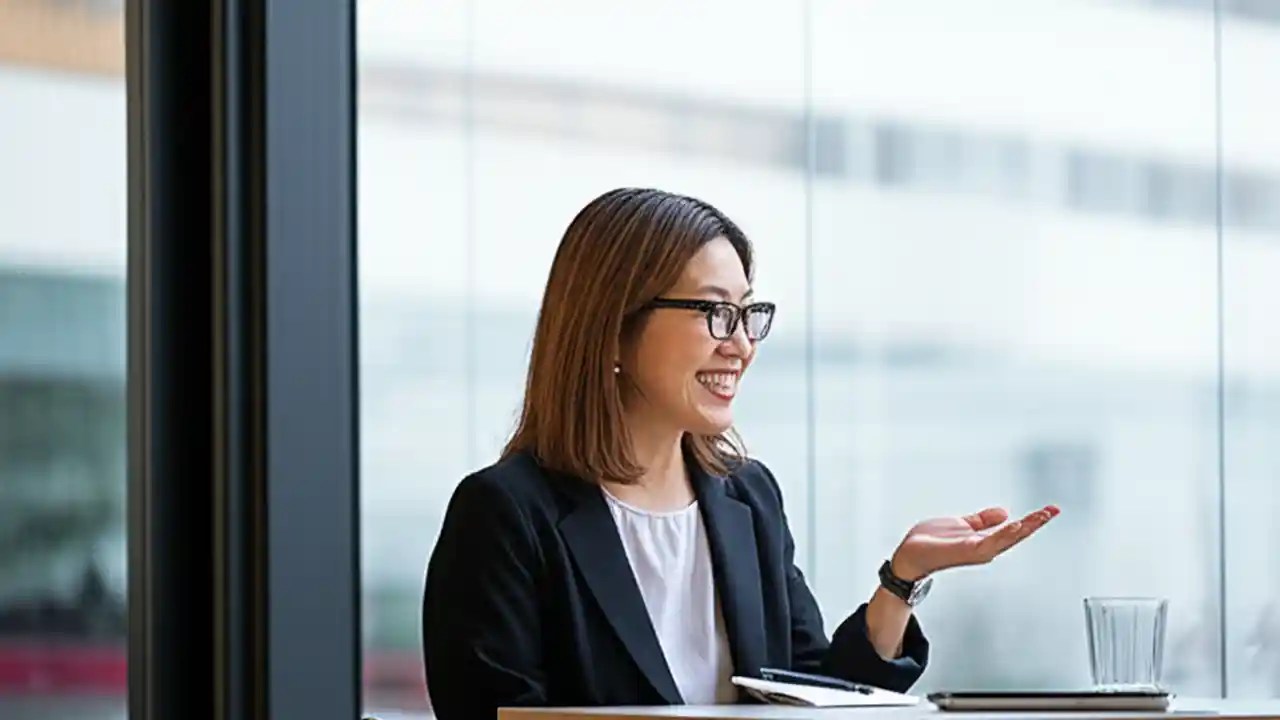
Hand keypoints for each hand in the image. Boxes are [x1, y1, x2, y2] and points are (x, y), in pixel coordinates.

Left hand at [890, 505, 1059, 580]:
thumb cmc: (930, 543)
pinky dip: (1004, 534)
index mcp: (983, 540)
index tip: (1050, 509)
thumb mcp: (961, 524)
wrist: (909, 555)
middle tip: (1053, 510)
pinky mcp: (965, 551)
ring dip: (1025, 528)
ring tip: (1041, 516)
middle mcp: (984, 548)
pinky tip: (1015, 525)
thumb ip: (982, 520)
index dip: (1032, 520)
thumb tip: (1005, 513)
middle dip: (1035, 523)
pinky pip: (989, 542)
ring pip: (1007, 539)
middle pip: (1016, 535)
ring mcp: (976, 551)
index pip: (1014, 529)